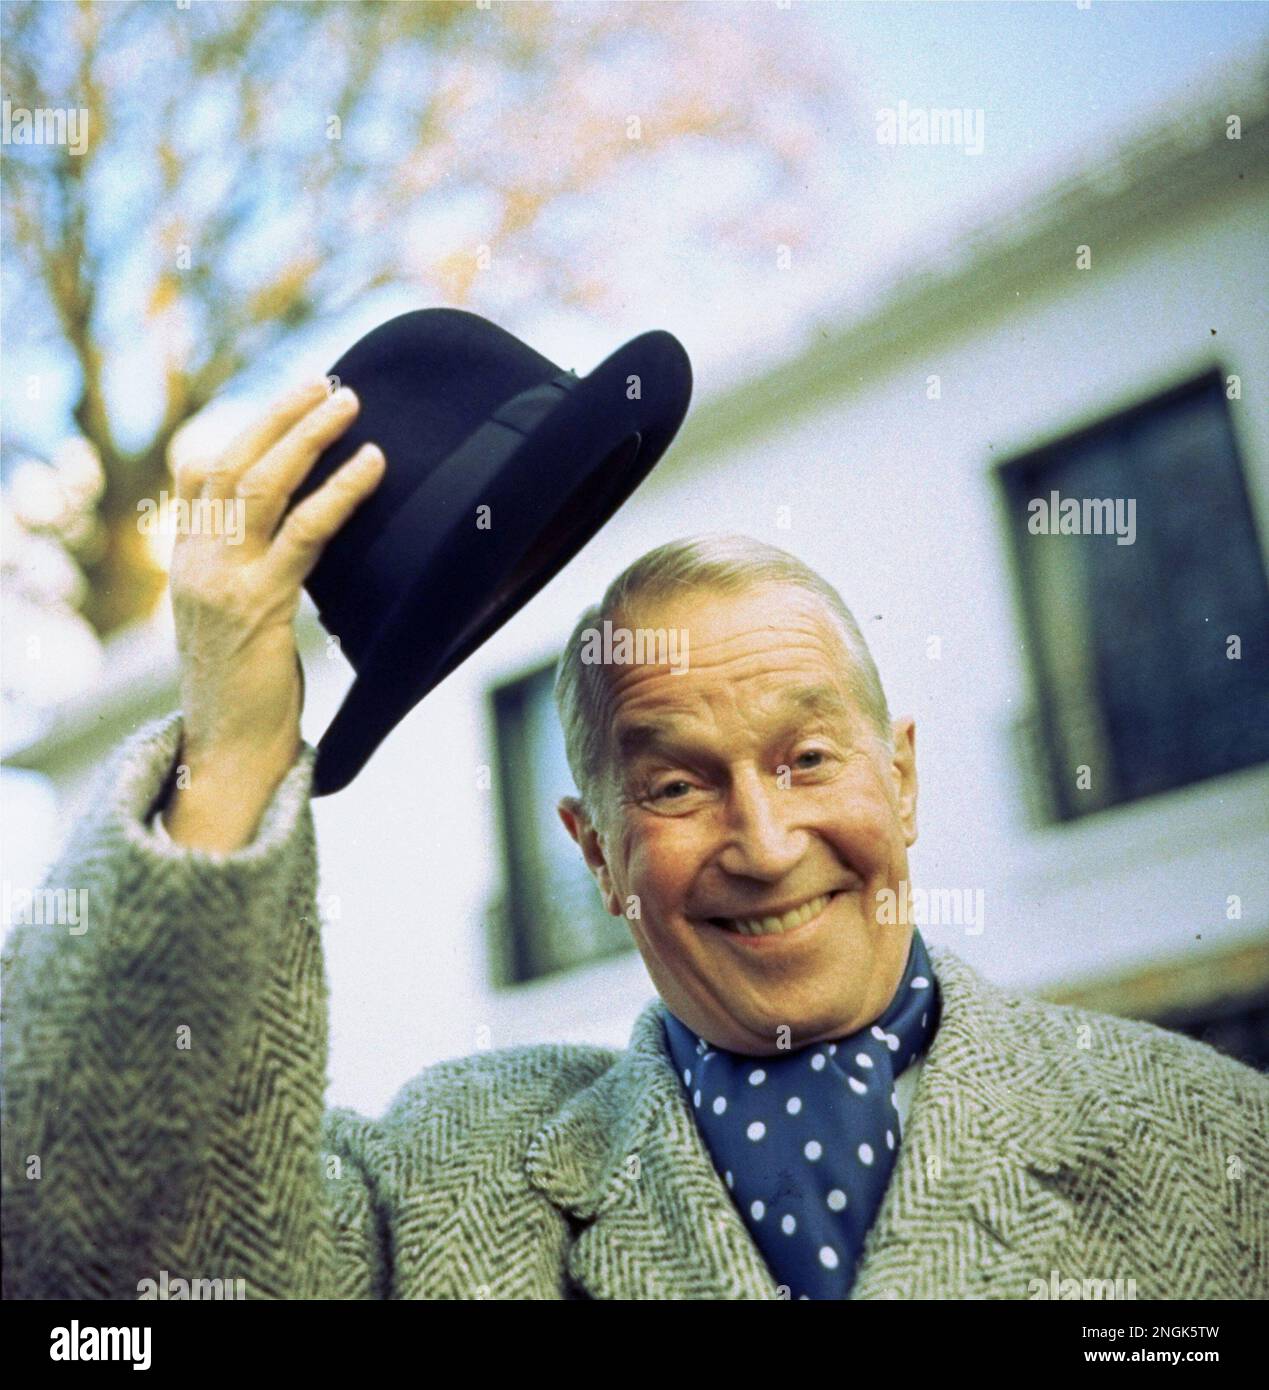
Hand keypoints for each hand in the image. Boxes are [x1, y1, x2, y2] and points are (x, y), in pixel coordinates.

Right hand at [162, 377, 384, 849]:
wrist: (228, 754)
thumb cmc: (247, 693)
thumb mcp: (240, 622)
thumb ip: (256, 576)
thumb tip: (303, 542)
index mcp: (186, 562)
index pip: (202, 476)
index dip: (243, 432)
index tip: (285, 402)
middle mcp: (194, 562)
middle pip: (231, 463)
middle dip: (279, 417)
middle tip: (325, 383)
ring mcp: (220, 580)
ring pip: (262, 485)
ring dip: (307, 435)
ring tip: (349, 400)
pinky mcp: (257, 604)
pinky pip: (305, 533)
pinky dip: (341, 491)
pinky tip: (373, 463)